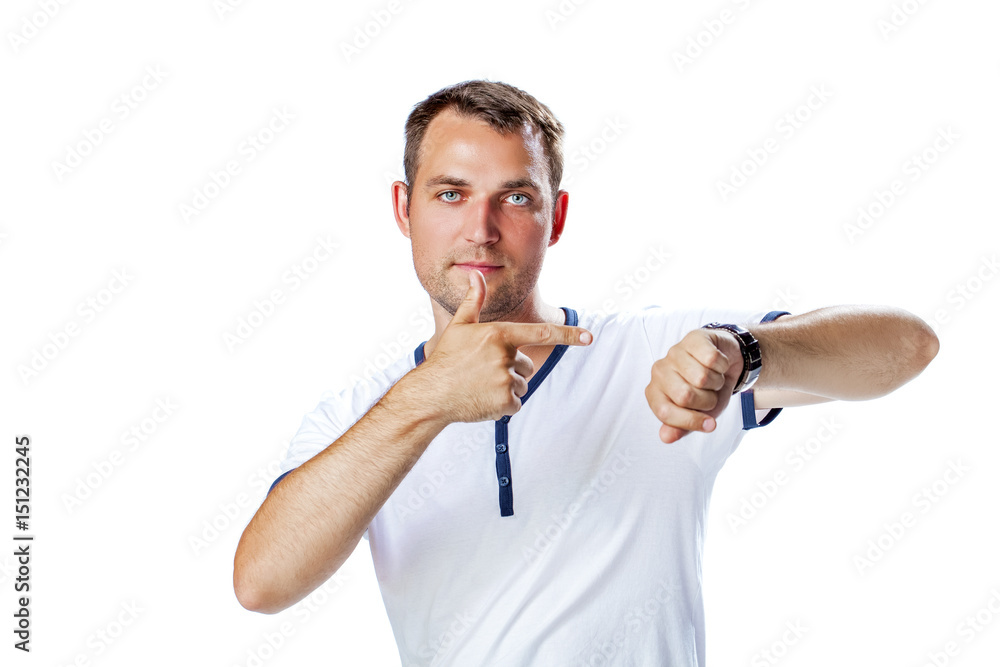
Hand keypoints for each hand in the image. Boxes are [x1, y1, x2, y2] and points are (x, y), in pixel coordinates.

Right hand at [419, 269, 592, 423]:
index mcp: (499, 334)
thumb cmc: (446, 358)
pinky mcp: (504, 402)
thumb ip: (475, 301)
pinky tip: (482, 399)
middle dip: (510, 369)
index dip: (568, 335)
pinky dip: (502, 405)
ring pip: (522, 384)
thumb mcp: (460, 326)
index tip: (589, 337)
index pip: (542, 333)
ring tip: (480, 385)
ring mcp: (505, 380)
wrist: (431, 394)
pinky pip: (516, 404)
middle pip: (526, 365)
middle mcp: (505, 356)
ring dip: (506, 387)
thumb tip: (476, 274)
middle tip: (483, 372)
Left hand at [645, 328, 743, 442]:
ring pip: (702, 378)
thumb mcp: (697, 414)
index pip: (665, 413)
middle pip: (685, 396)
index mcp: (655, 393)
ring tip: (713, 378)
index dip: (691, 422)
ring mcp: (674, 352)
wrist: (725, 362)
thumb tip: (666, 437)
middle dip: (707, 400)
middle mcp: (659, 371)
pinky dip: (723, 366)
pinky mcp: (693, 338)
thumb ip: (681, 427)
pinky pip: (713, 360)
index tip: (710, 425)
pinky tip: (718, 363)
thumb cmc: (707, 390)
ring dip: (716, 382)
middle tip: (709, 394)